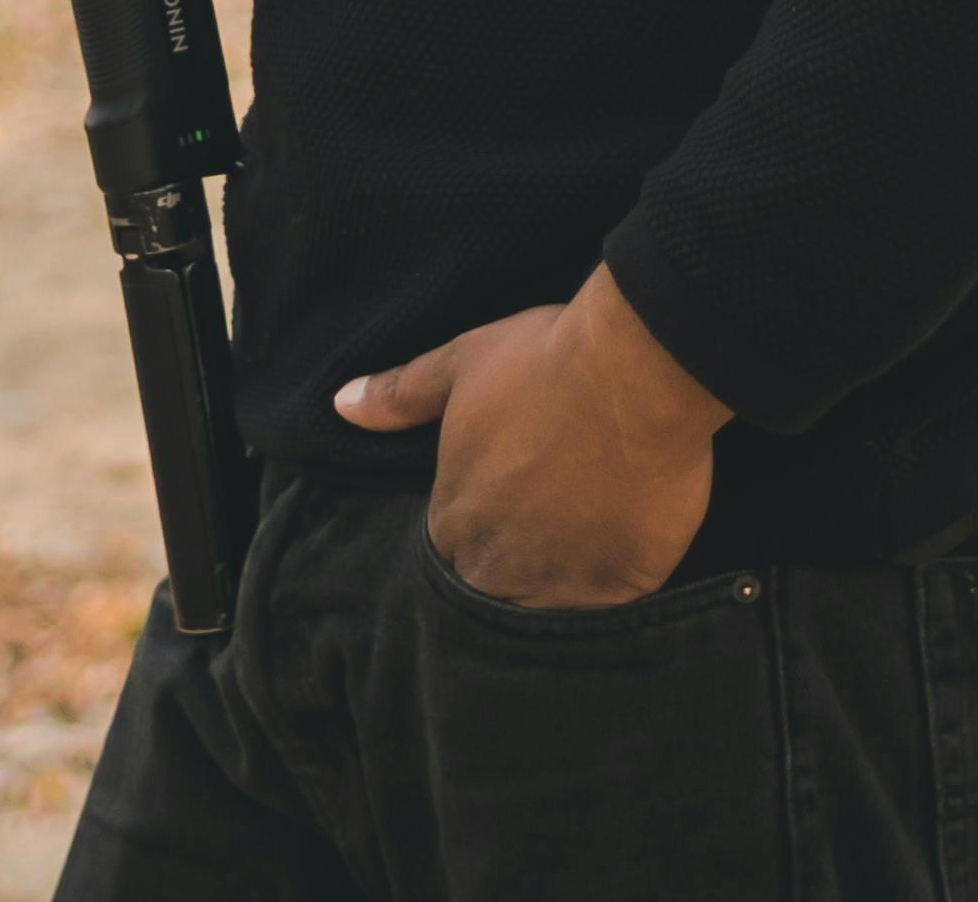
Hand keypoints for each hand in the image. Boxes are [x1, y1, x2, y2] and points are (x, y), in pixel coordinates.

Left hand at [338, 265, 728, 605]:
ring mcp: (555, 581)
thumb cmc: (546, 360)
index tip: (505, 503)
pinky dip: (603, 594)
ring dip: (553, 585)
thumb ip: (402, 394)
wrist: (635, 371)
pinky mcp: (613, 589)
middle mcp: (493, 562)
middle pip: (489, 587)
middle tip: (550, 523)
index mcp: (453, 515)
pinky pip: (598, 616)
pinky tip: (616, 556)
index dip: (475, 528)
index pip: (448, 549)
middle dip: (508, 565)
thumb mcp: (463, 362)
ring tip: (582, 545)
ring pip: (540, 608)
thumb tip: (342, 404)